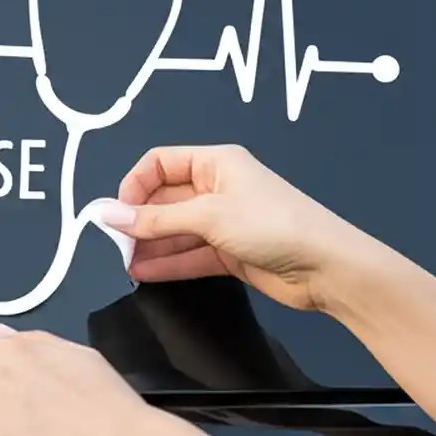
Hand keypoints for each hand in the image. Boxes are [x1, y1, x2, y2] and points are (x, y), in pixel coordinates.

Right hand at [102, 144, 369, 311]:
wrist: (326, 266)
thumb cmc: (275, 225)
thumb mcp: (209, 216)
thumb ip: (156, 219)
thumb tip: (109, 215)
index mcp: (216, 162)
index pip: (160, 163)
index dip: (134, 185)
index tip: (115, 213)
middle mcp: (219, 188)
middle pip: (165, 199)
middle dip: (139, 220)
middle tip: (115, 244)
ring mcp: (225, 222)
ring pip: (176, 230)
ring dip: (150, 245)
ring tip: (124, 263)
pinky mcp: (231, 253)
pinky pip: (190, 254)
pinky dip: (168, 263)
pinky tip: (144, 273)